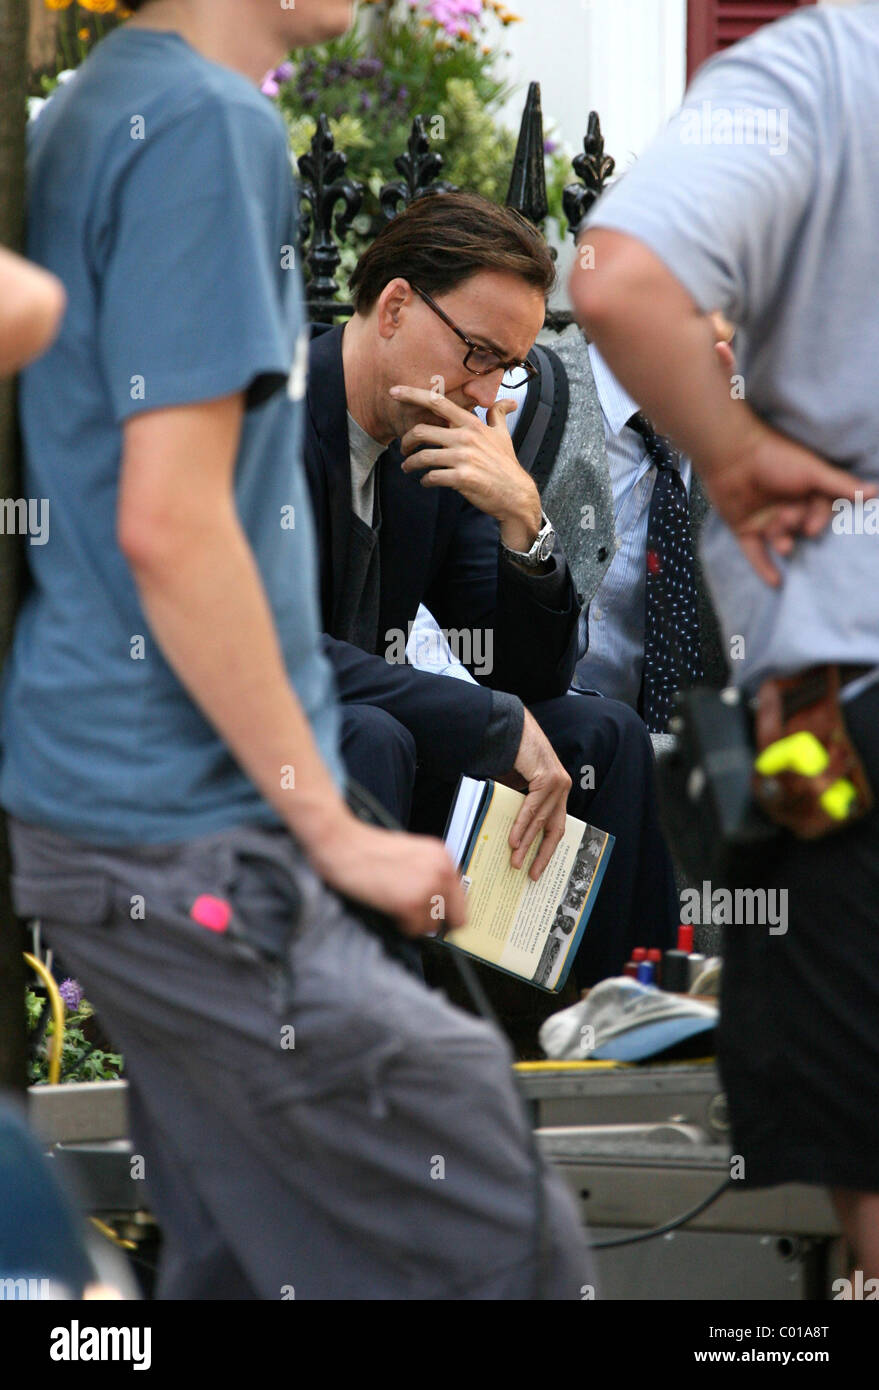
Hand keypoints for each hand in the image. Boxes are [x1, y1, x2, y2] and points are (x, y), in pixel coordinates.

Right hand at [307, 812, 467, 937]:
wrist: (341, 843)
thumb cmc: (366, 848)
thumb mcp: (409, 855)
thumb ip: (428, 874)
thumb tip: (438, 904)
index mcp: (442, 856)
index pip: (462, 898)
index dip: (447, 911)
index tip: (437, 917)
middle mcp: (440, 870)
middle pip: (455, 918)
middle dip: (433, 919)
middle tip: (412, 914)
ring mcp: (427, 887)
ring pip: (431, 926)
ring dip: (412, 921)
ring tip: (392, 901)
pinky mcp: (410, 903)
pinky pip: (413, 930)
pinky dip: (399, 924)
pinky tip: (385, 904)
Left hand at [392, 385, 541, 548]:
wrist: (515, 494)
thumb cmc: (506, 464)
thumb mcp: (503, 435)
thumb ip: (498, 415)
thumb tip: (510, 402)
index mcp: (471, 424)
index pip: (438, 402)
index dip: (412, 395)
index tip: (394, 392)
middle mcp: (465, 437)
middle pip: (421, 431)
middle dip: (405, 441)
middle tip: (403, 449)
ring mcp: (463, 458)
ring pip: (422, 456)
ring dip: (410, 464)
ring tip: (407, 468)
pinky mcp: (461, 478)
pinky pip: (431, 477)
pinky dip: (424, 480)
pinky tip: (426, 482)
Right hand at [505, 709, 571, 880]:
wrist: (512, 727)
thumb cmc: (512, 756)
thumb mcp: (516, 788)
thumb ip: (518, 806)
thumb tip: (511, 835)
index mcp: (558, 792)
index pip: (555, 827)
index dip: (546, 849)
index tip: (537, 868)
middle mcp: (562, 788)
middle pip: (553, 829)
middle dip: (540, 854)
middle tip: (529, 873)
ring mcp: (558, 783)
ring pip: (541, 821)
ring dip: (527, 843)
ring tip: (515, 861)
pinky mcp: (549, 778)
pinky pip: (533, 808)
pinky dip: (522, 824)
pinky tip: (514, 839)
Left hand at [704, 422, 875, 585]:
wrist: (732, 456)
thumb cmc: (776, 457)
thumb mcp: (813, 472)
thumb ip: (841, 486)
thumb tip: (876, 492)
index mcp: (804, 491)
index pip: (819, 512)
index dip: (817, 519)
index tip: (812, 526)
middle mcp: (786, 506)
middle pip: (800, 527)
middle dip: (797, 527)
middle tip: (792, 523)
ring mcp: (764, 519)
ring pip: (779, 539)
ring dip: (782, 542)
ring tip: (782, 544)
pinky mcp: (743, 529)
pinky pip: (755, 553)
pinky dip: (764, 567)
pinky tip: (776, 582)